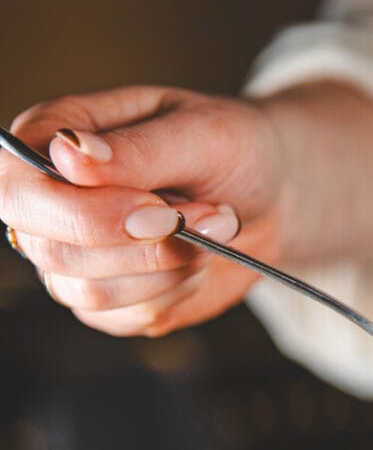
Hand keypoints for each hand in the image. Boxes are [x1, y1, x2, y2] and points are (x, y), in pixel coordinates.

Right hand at [0, 82, 372, 336]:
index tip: (160, 208)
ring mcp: (73, 259)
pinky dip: (177, 292)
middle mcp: (50, 203)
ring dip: (171, 267)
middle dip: (145, 244)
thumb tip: (69, 153)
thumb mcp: (199, 132)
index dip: (85, 211)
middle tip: (212, 214)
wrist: (270, 196)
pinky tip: (200, 257)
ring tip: (218, 223)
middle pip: (53, 250)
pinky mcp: (108, 302)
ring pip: (93, 292)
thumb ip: (136, 149)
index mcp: (51, 139)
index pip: (19, 187)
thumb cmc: (232, 149)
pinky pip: (128, 317)